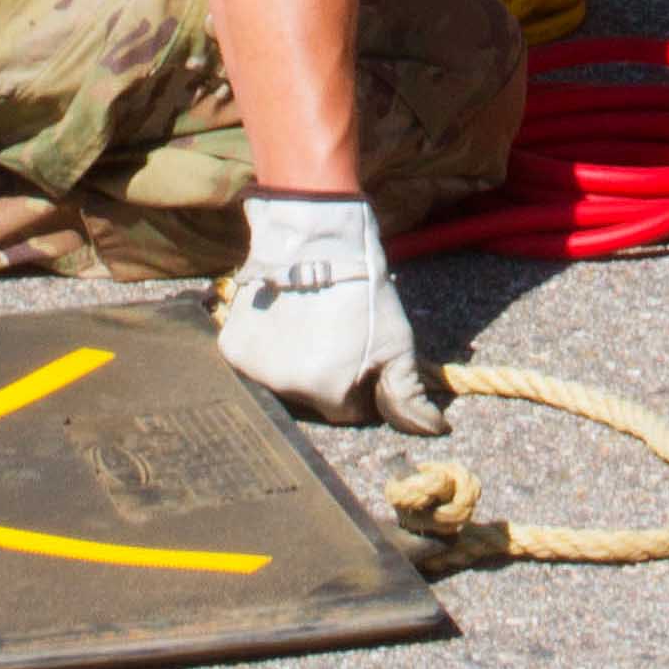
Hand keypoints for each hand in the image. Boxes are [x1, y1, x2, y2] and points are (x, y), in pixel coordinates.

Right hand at [216, 191, 442, 428]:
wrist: (314, 236)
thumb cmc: (362, 288)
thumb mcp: (397, 339)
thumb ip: (408, 393)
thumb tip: (434, 431)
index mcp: (329, 392)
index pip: (347, 412)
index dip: (359, 383)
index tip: (361, 350)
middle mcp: (286, 389)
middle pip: (313, 401)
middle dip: (327, 377)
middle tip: (335, 334)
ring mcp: (254, 370)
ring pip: (283, 384)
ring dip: (296, 365)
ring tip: (310, 324)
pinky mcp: (233, 348)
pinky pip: (255, 363)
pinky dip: (268, 348)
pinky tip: (284, 319)